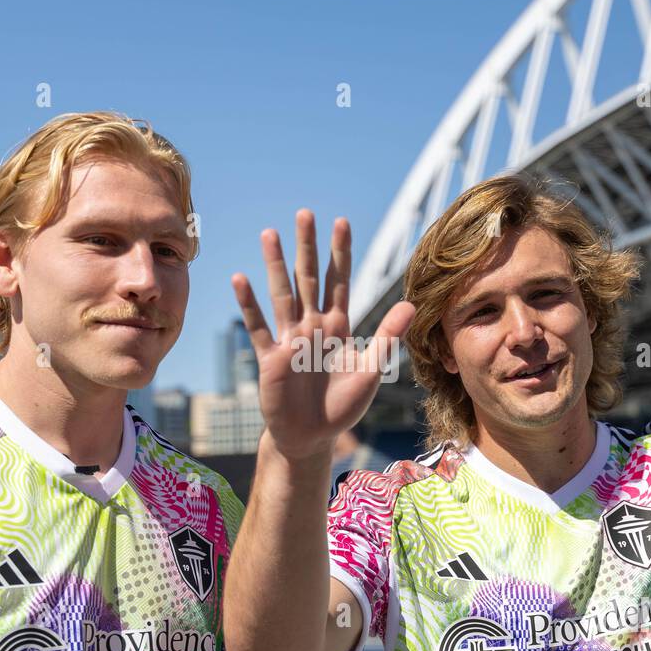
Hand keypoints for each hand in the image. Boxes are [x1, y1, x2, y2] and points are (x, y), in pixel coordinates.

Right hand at [231, 210, 414, 460]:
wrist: (313, 437)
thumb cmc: (343, 405)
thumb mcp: (371, 370)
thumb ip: (387, 337)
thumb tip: (410, 304)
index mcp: (338, 326)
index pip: (340, 281)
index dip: (341, 252)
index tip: (341, 222)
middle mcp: (312, 326)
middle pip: (309, 278)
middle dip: (308, 246)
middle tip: (305, 213)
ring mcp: (289, 339)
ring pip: (282, 294)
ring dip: (275, 264)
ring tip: (269, 233)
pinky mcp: (270, 358)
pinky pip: (258, 327)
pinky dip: (249, 305)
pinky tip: (240, 280)